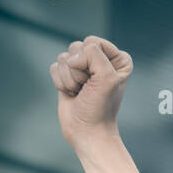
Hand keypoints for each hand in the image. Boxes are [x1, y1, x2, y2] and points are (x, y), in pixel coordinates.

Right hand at [50, 35, 132, 149]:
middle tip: (89, 87)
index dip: (92, 60)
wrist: (87, 130)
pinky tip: (72, 94)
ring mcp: (83, 68)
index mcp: (119, 60)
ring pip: (64, 57)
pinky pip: (54, 67)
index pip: (94, 42)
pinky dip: (61, 82)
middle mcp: (101, 61)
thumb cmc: (101, 108)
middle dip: (79, 70)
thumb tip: (72, 56)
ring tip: (81, 92)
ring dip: (70, 78)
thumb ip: (93, 54)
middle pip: (77, 47)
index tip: (100, 80)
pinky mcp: (67, 75)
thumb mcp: (107, 77)